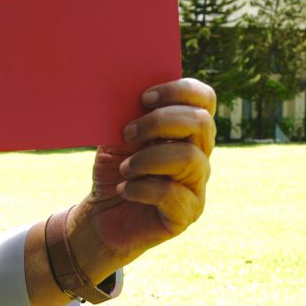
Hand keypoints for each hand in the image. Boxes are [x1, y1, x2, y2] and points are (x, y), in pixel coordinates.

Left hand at [71, 78, 215, 278]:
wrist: (101, 214)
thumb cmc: (115, 171)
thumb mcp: (118, 138)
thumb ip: (130, 114)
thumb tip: (129, 91)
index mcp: (187, 129)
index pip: (204, 99)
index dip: (179, 91)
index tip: (144, 98)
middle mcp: (199, 153)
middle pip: (200, 122)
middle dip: (159, 122)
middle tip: (127, 133)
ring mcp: (197, 184)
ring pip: (189, 157)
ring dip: (148, 159)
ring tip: (125, 169)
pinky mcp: (188, 212)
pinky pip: (172, 193)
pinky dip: (141, 188)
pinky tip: (124, 190)